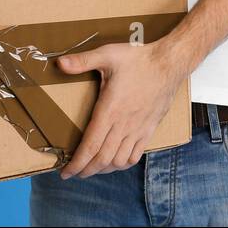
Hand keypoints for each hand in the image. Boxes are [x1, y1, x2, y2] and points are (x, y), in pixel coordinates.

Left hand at [56, 37, 184, 179]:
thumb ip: (82, 61)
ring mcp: (138, 129)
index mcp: (110, 110)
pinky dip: (123, 164)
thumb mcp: (107, 55)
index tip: (65, 172)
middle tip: (74, 173)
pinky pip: (136, 155)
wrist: (168, 64)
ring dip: (104, 169)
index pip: (90, 146)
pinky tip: (116, 162)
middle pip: (102, 159)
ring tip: (92, 168)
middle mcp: (123, 124)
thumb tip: (59, 63)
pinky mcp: (149, 129)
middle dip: (86, 170)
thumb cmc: (137, 59)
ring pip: (118, 161)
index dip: (77, 163)